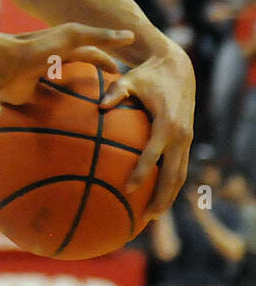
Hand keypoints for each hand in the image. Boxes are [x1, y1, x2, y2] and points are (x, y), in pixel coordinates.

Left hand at [0, 24, 135, 104]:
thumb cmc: (40, 48)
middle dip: (94, 84)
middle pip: (78, 73)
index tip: (124, 77)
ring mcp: (39, 79)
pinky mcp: (28, 96)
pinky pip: (45, 108)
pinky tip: (70, 127)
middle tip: (113, 100)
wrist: (4, 64)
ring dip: (76, 101)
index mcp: (63, 47)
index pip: (92, 54)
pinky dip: (55, 116)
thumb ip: (100, 36)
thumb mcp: (74, 36)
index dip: (107, 63)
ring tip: (95, 117)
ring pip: (62, 91)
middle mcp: (52, 62)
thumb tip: (132, 35)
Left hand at [100, 45, 194, 219]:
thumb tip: (99, 105)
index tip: (129, 189)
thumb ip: (116, 92)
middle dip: (162, 197)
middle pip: (174, 174)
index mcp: (167, 124)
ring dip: (169, 196)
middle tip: (146, 217)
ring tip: (153, 216)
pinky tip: (155, 196)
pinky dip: (170, 184)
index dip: (142, 172)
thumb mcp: (130, 79)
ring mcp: (186, 139)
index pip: (154, 154)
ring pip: (180, 175)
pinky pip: (179, 167)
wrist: (178, 67)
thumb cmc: (148, 74)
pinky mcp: (186, 140)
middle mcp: (181, 135)